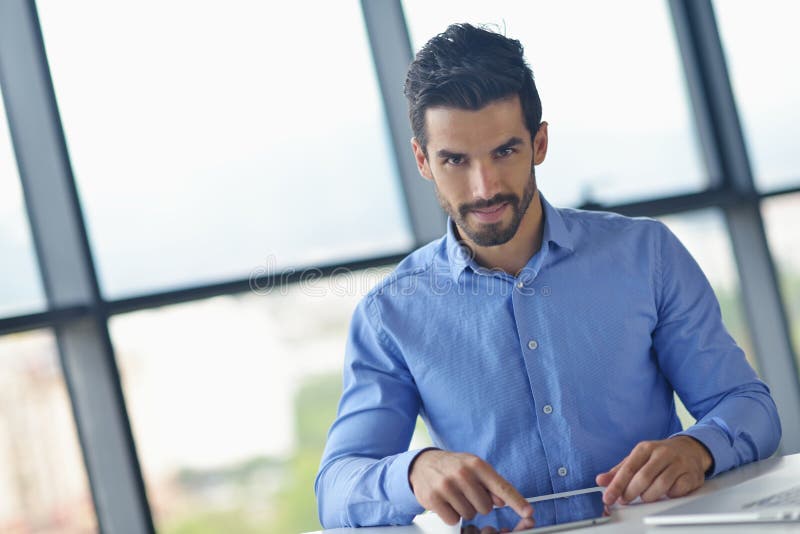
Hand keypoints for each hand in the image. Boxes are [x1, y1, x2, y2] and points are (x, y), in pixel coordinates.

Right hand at [409, 449, 533, 525]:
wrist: (423, 463)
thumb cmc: (453, 466)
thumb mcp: (474, 468)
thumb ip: (490, 484)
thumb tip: (502, 501)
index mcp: (476, 464)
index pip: (501, 486)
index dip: (517, 501)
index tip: (528, 511)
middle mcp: (462, 473)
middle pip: (486, 507)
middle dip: (479, 505)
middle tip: (468, 494)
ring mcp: (447, 486)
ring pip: (469, 515)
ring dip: (465, 510)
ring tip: (456, 496)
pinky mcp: (434, 498)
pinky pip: (453, 520)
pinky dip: (452, 515)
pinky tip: (447, 502)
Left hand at [595, 436, 712, 505]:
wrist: (690, 449)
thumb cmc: (659, 456)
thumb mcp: (637, 458)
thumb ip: (619, 470)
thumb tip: (600, 480)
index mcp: (645, 448)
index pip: (628, 468)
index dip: (616, 485)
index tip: (608, 497)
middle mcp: (662, 453)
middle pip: (643, 477)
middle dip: (631, 492)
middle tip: (625, 500)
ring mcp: (679, 463)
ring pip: (661, 485)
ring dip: (649, 496)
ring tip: (644, 497)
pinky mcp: (692, 475)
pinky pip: (678, 490)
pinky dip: (669, 495)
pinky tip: (665, 493)